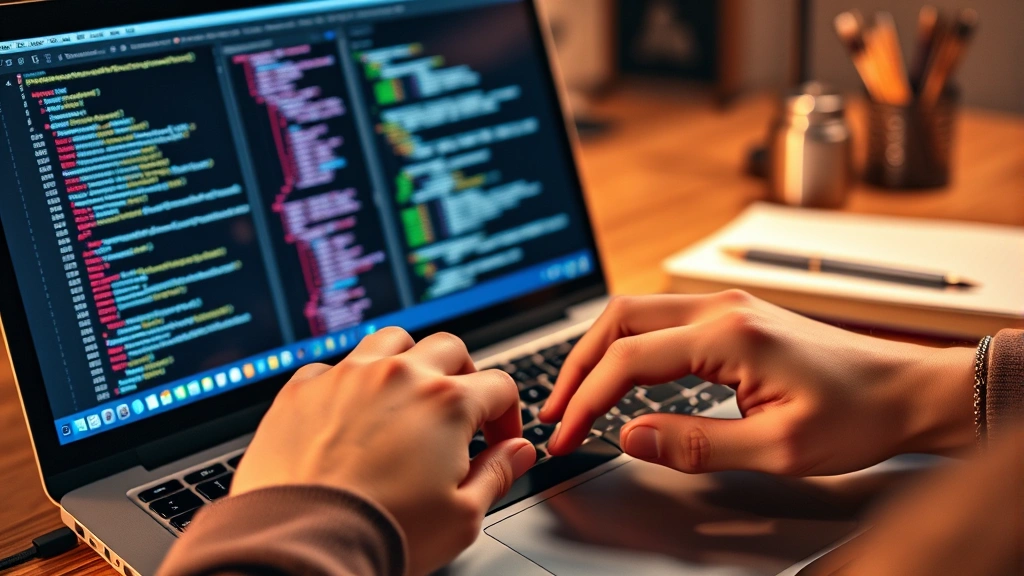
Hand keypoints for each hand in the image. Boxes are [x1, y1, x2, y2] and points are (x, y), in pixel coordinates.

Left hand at [231, 328, 535, 575]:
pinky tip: (348, 412)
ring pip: (391, 341)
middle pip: (449, 348)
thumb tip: (519, 451)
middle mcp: (399, 376)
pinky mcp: (303, 389)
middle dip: (464, 375)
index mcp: (447, 403)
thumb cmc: (384, 534)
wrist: (303, 544)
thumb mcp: (463, 517)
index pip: (500, 386)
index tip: (498, 440)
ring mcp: (348, 376)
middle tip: (459, 410)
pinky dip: (347, 383)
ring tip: (406, 394)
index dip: (508, 415)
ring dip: (407, 361)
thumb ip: (498, 474)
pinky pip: (332, 366)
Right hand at [541, 291, 975, 475]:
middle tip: (556, 411)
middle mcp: (721, 308)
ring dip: (599, 352)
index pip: (629, 359)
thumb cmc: (857, 415)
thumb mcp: (778, 448)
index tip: (565, 434)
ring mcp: (726, 306)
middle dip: (577, 365)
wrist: (907, 390)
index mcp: (729, 335)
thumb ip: (696, 443)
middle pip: (618, 319)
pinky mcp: (732, 316)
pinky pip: (660, 319)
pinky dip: (627, 346)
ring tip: (577, 395)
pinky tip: (622, 376)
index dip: (586, 399)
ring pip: (635, 313)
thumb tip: (629, 437)